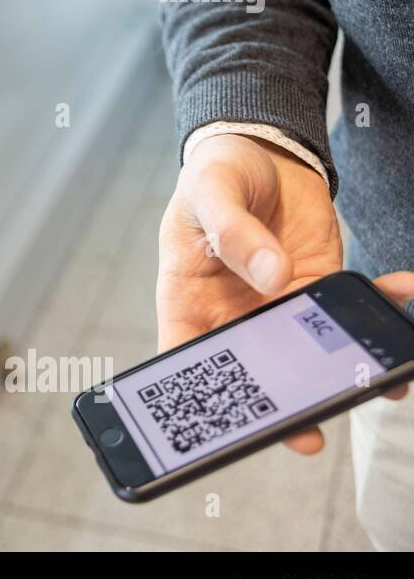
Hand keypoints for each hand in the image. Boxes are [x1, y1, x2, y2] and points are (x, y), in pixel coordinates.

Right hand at [156, 133, 408, 454]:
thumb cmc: (215, 172)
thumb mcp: (210, 192)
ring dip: (341, 368)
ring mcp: (275, 303)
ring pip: (306, 352)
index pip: (185, 360)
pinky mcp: (316, 284)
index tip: (225, 423)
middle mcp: (231, 313)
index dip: (200, 397)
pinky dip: (378, 305)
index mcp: (187, 299)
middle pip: (251, 372)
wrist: (262, 147)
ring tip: (378, 380)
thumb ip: (233, 232)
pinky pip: (345, 308)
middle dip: (281, 405)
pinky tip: (399, 296)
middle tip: (308, 431)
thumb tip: (271, 275)